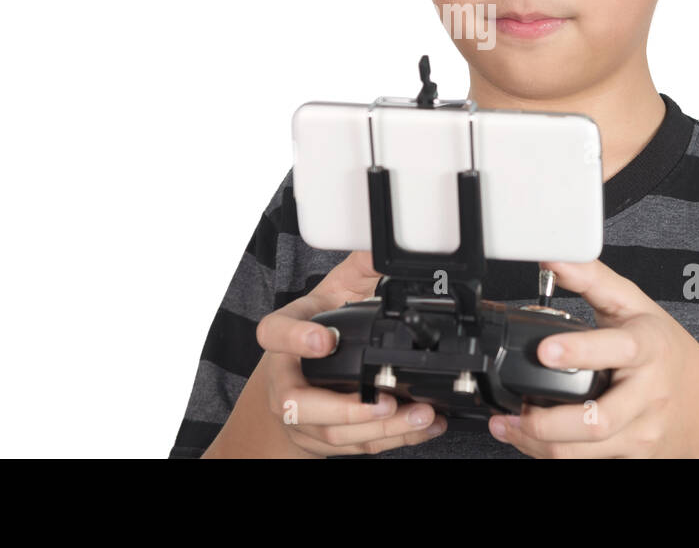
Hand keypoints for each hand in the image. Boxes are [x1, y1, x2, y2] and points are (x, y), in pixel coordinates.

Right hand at [253, 249, 447, 455]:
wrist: (289, 382)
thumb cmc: (312, 332)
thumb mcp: (332, 293)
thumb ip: (359, 270)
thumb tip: (382, 250)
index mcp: (284, 338)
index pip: (275, 335)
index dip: (296, 339)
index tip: (326, 340)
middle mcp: (285, 382)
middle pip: (300, 405)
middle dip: (347, 408)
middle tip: (386, 400)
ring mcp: (301, 417)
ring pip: (334, 433)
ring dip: (380, 429)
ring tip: (419, 415)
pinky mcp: (321, 440)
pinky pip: (355, 447)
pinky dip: (393, 440)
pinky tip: (423, 427)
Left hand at [487, 259, 698, 457]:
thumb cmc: (668, 351)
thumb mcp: (635, 306)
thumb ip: (592, 278)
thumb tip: (552, 256)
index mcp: (648, 346)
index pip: (617, 349)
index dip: (580, 351)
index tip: (545, 349)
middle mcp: (648, 392)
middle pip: (598, 419)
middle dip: (549, 421)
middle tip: (514, 408)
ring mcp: (642, 429)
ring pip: (588, 448)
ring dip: (540, 442)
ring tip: (507, 426)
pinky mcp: (633, 454)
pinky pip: (588, 460)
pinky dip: (552, 452)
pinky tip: (528, 439)